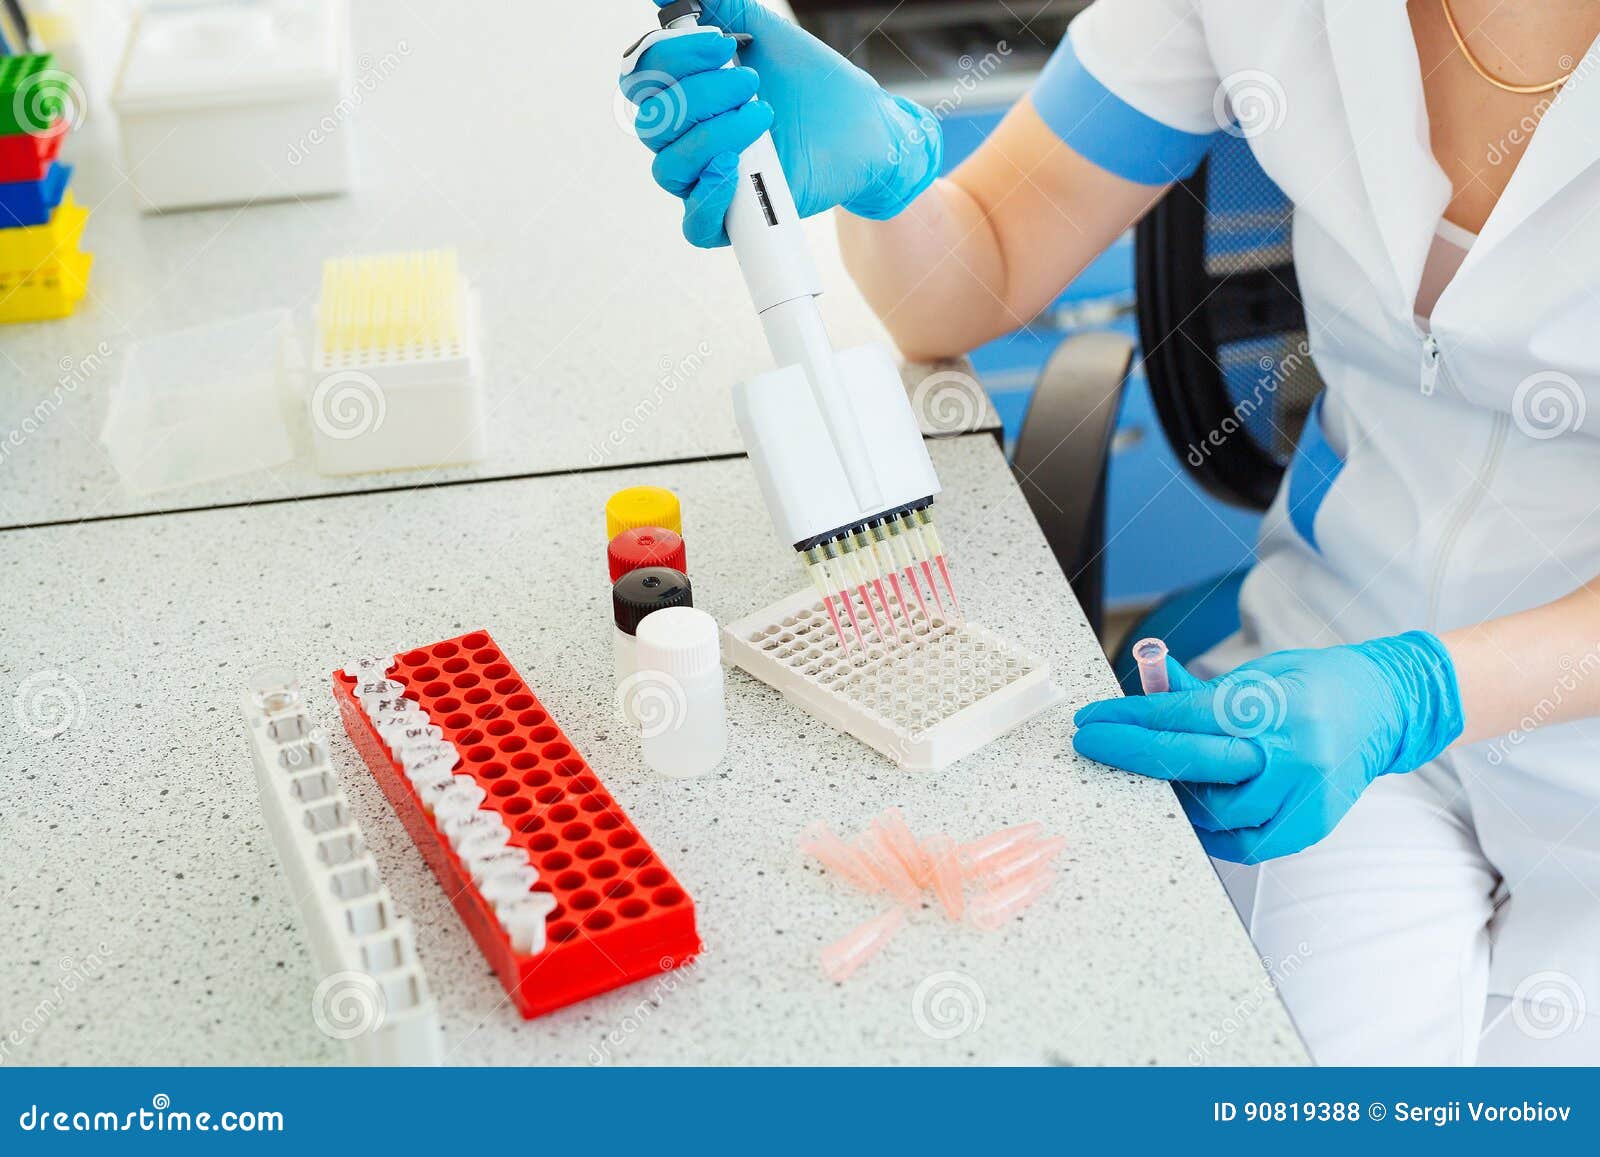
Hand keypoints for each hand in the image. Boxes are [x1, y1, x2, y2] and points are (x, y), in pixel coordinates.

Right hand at [620, 0, 941, 245]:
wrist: (863, 130)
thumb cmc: (815, 85)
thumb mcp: (767, 35)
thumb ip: (719, 8)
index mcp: (685, 94)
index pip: (644, 78)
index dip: (675, 57)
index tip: (726, 44)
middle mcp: (686, 138)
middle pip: (653, 122)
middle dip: (701, 96)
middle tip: (752, 83)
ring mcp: (706, 179)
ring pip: (670, 167)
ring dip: (712, 136)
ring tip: (763, 117)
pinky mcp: (732, 217)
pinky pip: (694, 223)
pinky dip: (707, 196)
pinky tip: (733, 168)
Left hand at [1072, 633, 1463, 862]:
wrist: (1385, 708)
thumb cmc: (1314, 686)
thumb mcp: (1257, 674)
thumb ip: (1197, 692)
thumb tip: (1140, 691)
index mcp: (1276, 706)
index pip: (1183, 718)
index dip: (1130, 722)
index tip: (1093, 722)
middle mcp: (1291, 753)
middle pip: (1190, 763)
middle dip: (1131, 755)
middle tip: (1092, 745)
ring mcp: (1304, 795)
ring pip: (1214, 812)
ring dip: (1172, 793)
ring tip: (1148, 773)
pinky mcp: (1312, 826)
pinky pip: (1244, 842)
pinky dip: (1209, 829)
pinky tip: (1188, 807)